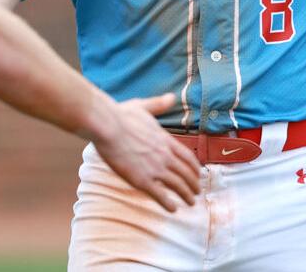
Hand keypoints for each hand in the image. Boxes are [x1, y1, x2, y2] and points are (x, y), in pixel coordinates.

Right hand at [90, 93, 201, 212]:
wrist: (107, 126)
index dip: (195, 168)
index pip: (188, 157)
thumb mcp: (143, 106)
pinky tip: (173, 209)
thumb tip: (171, 97)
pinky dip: (169, 204)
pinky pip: (161, 196)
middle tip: (197, 192)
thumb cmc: (120, 115)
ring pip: (178, 186)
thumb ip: (158, 104)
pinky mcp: (142, 180)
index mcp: (165, 140)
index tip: (198, 175)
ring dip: (186, 196)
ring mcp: (155, 169)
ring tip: (190, 202)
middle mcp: (165, 156)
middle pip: (187, 173)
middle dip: (194, 184)